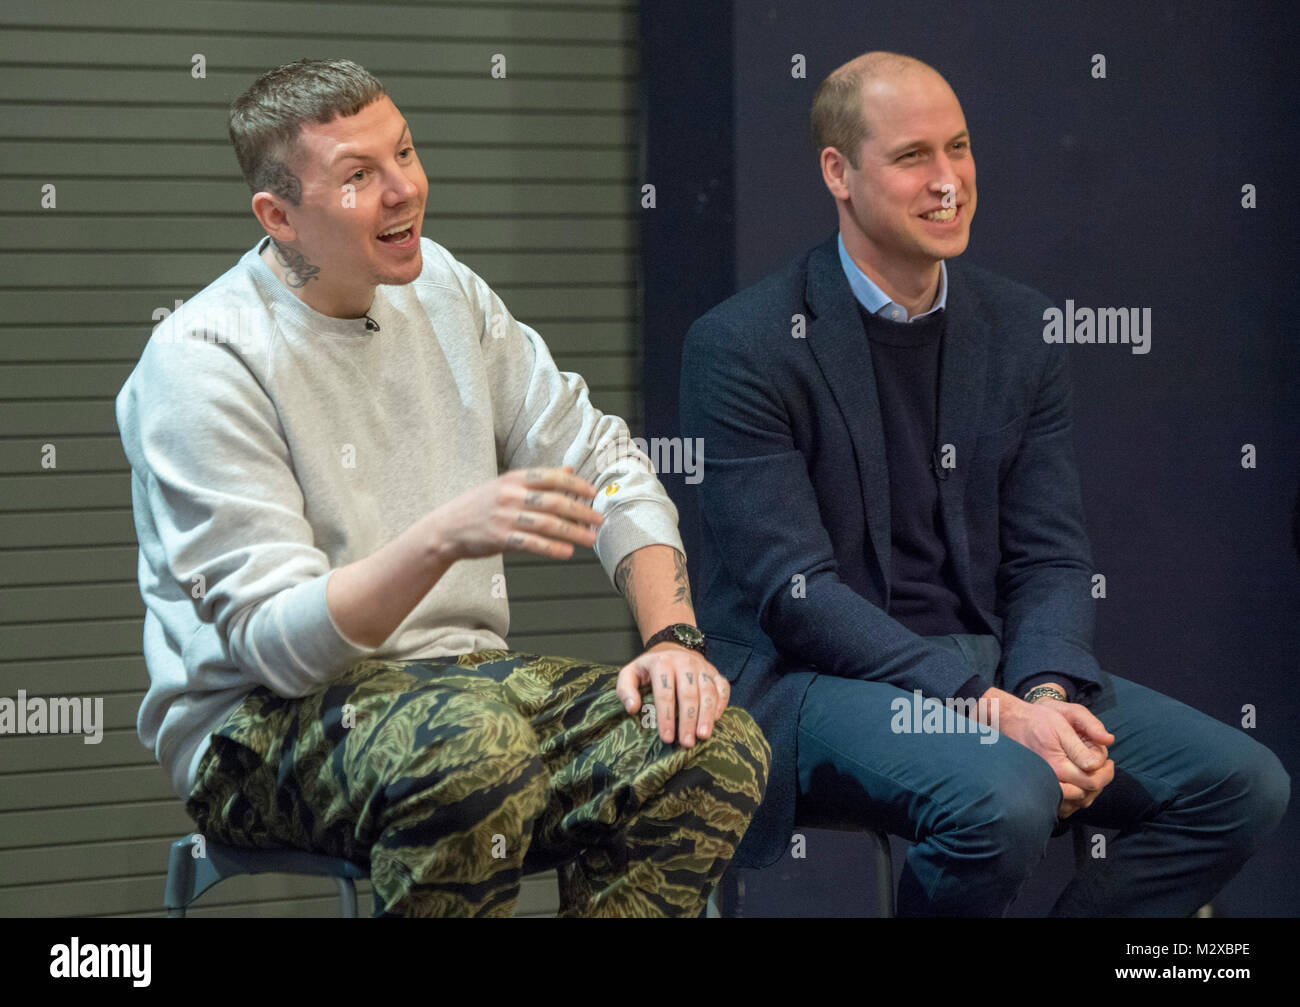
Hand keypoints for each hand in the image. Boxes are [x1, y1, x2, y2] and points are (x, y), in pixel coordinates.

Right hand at [426, 465, 602, 562]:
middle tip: (599, 520)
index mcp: (514, 478)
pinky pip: (532, 544)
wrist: (447, 528)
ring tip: (590, 539)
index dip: (576, 484)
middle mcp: (511, 495)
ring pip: (547, 524)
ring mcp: (505, 517)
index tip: (594, 493)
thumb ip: (538, 479)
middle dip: (581, 511)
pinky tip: (567, 552)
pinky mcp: (500, 538)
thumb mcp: (507, 484)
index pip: (552, 477)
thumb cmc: (481, 505)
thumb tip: (569, 469)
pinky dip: (552, 548)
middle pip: (554, 501)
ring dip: (573, 532)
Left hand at [616, 642, 729, 746]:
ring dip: (706, 715)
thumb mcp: (630, 673)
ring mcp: (702, 667)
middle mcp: (684, 662)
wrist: (672, 648)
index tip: (667, 737)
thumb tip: (633, 708)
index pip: (665, 692)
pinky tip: (715, 719)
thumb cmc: (650, 668)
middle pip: (688, 694)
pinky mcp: (715, 672)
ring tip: (703, 735)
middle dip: (688, 720)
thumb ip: (625, 690)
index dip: (666, 716)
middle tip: (686, 742)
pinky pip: (722, 687)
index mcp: (662, 663)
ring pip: (708, 691)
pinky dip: (721, 703)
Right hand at [990, 687, 1114, 817]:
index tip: (1109, 761)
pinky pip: (1063, 805)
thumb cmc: (1040, 719)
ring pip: (1075, 803)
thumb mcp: (1065, 720)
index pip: (1093, 782)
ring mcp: (1044, 786)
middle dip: (1100, 781)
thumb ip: (1086, 736)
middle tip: (1105, 767)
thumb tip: (1107, 748)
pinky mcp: (1040, 789)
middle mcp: (1050, 780)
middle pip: (1086, 796)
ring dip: (1090, 791)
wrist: (1014, 722)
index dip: (1106, 772)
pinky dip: (1076, 798)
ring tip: (1093, 774)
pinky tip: (1080, 783)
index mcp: (1057, 766)